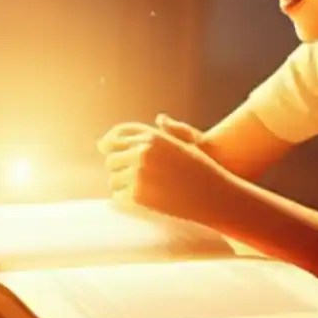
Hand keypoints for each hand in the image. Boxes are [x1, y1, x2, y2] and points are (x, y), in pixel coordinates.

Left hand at [96, 118, 234, 221]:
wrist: (213, 195)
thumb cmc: (202, 168)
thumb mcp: (185, 142)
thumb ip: (166, 131)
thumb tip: (160, 118)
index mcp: (151, 137)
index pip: (117, 135)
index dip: (108, 142)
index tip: (104, 148)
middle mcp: (141, 152)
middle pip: (110, 159)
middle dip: (116, 167)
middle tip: (126, 175)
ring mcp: (137, 174)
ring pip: (113, 179)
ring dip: (121, 184)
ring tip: (139, 189)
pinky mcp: (137, 195)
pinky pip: (118, 197)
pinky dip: (125, 200)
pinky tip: (140, 200)